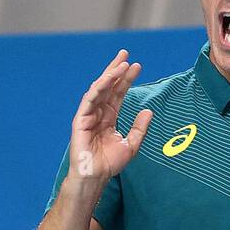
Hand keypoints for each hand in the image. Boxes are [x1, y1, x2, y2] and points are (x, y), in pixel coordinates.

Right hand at [68, 49, 152, 186]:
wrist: (96, 176)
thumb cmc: (109, 163)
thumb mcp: (131, 144)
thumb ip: (139, 128)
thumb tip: (148, 111)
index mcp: (109, 116)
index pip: (118, 93)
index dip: (127, 79)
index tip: (137, 66)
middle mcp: (98, 112)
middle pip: (108, 86)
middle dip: (116, 70)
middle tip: (126, 54)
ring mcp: (89, 114)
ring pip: (99, 89)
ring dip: (109, 75)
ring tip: (121, 63)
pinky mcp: (81, 119)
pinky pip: (89, 99)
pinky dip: (98, 87)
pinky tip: (108, 78)